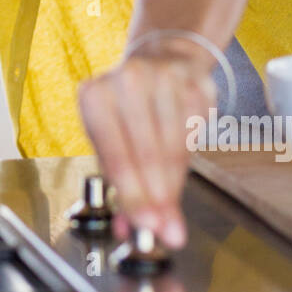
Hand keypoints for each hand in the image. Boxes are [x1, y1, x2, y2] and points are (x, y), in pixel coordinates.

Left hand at [75, 47, 216, 247]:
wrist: (161, 61)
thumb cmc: (129, 109)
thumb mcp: (113, 142)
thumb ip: (122, 186)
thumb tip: (133, 230)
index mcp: (96, 95)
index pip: (116, 156)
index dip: (134, 196)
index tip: (147, 224)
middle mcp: (128, 80)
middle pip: (146, 152)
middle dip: (157, 196)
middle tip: (166, 228)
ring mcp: (164, 77)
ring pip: (173, 144)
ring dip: (175, 182)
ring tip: (172, 204)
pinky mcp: (194, 81)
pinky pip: (195, 130)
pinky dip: (192, 155)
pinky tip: (181, 164)